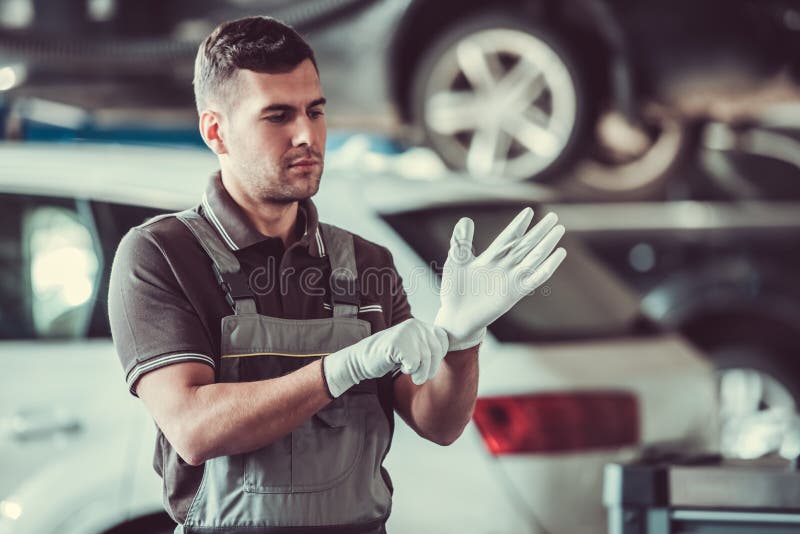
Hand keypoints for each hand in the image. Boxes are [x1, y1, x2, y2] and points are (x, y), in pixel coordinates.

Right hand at [323, 318, 448, 396]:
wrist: (362, 360)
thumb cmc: (389, 357)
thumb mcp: (413, 348)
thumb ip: (428, 346)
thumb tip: (457, 351)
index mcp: (420, 325)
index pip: (443, 339)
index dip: (438, 356)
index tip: (426, 364)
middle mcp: (415, 325)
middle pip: (435, 352)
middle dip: (429, 369)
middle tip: (418, 376)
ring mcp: (405, 332)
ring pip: (425, 359)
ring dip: (419, 373)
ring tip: (407, 371)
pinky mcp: (397, 343)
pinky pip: (413, 364)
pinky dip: (407, 370)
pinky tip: (397, 365)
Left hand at [434, 207, 566, 349]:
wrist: (455, 317)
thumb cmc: (454, 291)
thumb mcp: (456, 261)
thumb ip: (461, 241)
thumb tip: (465, 219)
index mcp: (490, 258)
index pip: (508, 237)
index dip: (519, 224)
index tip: (529, 211)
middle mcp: (504, 266)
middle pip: (526, 244)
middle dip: (539, 230)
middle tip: (554, 216)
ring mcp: (511, 278)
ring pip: (534, 257)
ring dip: (547, 243)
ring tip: (559, 229)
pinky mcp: (515, 292)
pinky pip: (535, 278)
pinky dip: (548, 266)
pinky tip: (559, 254)